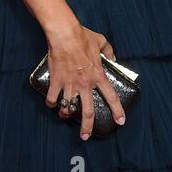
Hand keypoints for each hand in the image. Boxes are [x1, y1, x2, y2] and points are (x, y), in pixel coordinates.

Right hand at [45, 21, 125, 139]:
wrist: (64, 34)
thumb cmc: (82, 37)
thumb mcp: (101, 42)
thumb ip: (109, 51)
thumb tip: (113, 57)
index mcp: (98, 76)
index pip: (111, 97)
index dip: (117, 110)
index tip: (120, 121)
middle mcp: (85, 84)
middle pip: (88, 111)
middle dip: (87, 126)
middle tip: (86, 136)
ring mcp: (70, 84)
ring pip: (67, 107)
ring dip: (65, 114)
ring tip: (64, 116)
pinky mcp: (56, 81)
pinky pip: (52, 98)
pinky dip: (51, 103)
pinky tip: (52, 103)